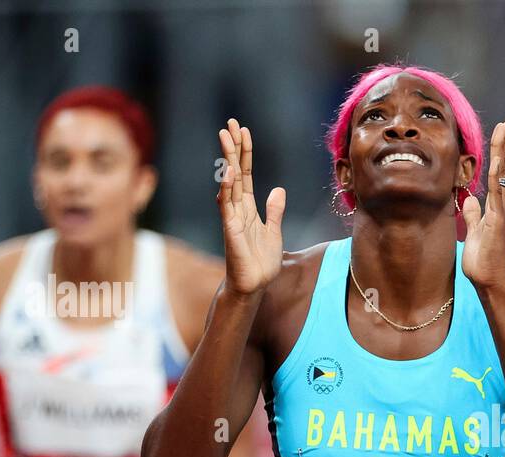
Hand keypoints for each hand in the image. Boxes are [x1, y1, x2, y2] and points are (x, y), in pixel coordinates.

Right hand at [217, 118, 285, 295]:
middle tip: (230, 123)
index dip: (245, 153)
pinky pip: (227, 206)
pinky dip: (227, 189)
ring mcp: (232, 218)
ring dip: (227, 160)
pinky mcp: (230, 230)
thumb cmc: (260, 261)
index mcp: (248, 207)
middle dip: (233, 147)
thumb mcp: (274, 231)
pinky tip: (227, 172)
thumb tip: (278, 190)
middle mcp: (238, 208)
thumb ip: (274, 211)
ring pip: (229, 183)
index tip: (244, 131)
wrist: (254, 285)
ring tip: (226, 137)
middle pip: (235, 172)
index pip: (245, 174)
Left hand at [462, 113, 504, 291]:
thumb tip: (468, 198)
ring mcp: (502, 210)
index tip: (502, 127)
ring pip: (502, 172)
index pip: (498, 169)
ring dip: (503, 149)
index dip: (498, 148)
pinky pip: (497, 192)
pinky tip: (498, 158)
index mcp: (496, 204)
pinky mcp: (498, 219)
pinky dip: (498, 174)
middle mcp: (502, 203)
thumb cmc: (483, 260)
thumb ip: (471, 213)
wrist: (490, 282)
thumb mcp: (473, 230)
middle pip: (504, 164)